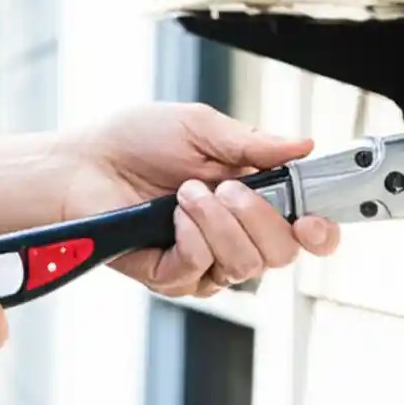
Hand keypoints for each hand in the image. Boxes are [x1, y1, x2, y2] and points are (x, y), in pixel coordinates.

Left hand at [62, 103, 340, 297]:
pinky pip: (202, 270)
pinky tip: (173, 216)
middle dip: (261, 218)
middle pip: (283, 254)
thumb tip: (302, 144)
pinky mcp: (173, 277)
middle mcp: (235, 235)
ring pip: (246, 265)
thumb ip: (254, 142)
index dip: (322, 231)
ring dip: (219, 223)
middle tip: (230, 188)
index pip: (306, 230)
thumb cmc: (135, 141)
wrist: (81, 164)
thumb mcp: (201, 127)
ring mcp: (206, 260)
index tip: (314, 218)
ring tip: (187, 193)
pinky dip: (192, 238)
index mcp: (254, 198)